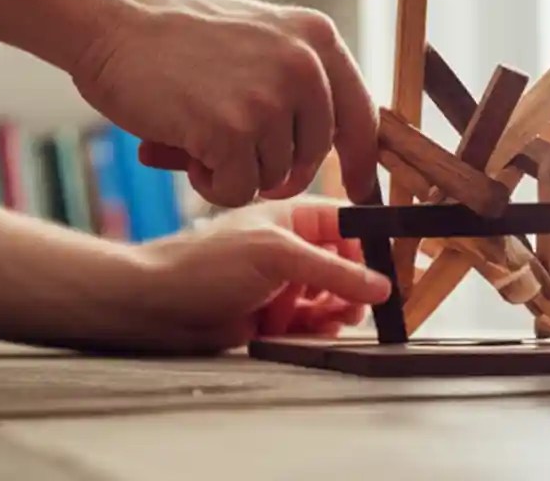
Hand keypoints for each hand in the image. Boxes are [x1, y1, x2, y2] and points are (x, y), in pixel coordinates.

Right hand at [72, 0, 378, 207]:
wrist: (108, 20)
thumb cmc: (173, 36)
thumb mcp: (259, 38)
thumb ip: (298, 81)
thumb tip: (331, 150)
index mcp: (318, 38)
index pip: (362, 116)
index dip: (362, 162)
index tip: (361, 190)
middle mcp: (305, 66)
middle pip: (314, 158)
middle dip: (275, 169)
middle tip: (229, 150)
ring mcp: (269, 99)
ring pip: (273, 178)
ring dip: (233, 171)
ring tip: (196, 131)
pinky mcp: (231, 132)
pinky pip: (236, 192)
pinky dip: (208, 184)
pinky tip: (182, 148)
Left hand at [134, 196, 390, 351]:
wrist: (158, 307)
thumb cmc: (205, 265)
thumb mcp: (277, 257)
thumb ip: (333, 271)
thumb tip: (381, 285)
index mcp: (291, 216)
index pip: (346, 223)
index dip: (369, 244)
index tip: (390, 268)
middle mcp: (289, 247)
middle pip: (344, 265)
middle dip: (356, 285)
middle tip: (362, 304)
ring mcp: (281, 282)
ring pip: (331, 297)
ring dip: (339, 310)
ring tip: (338, 319)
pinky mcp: (273, 315)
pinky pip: (311, 323)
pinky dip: (319, 329)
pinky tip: (317, 332)